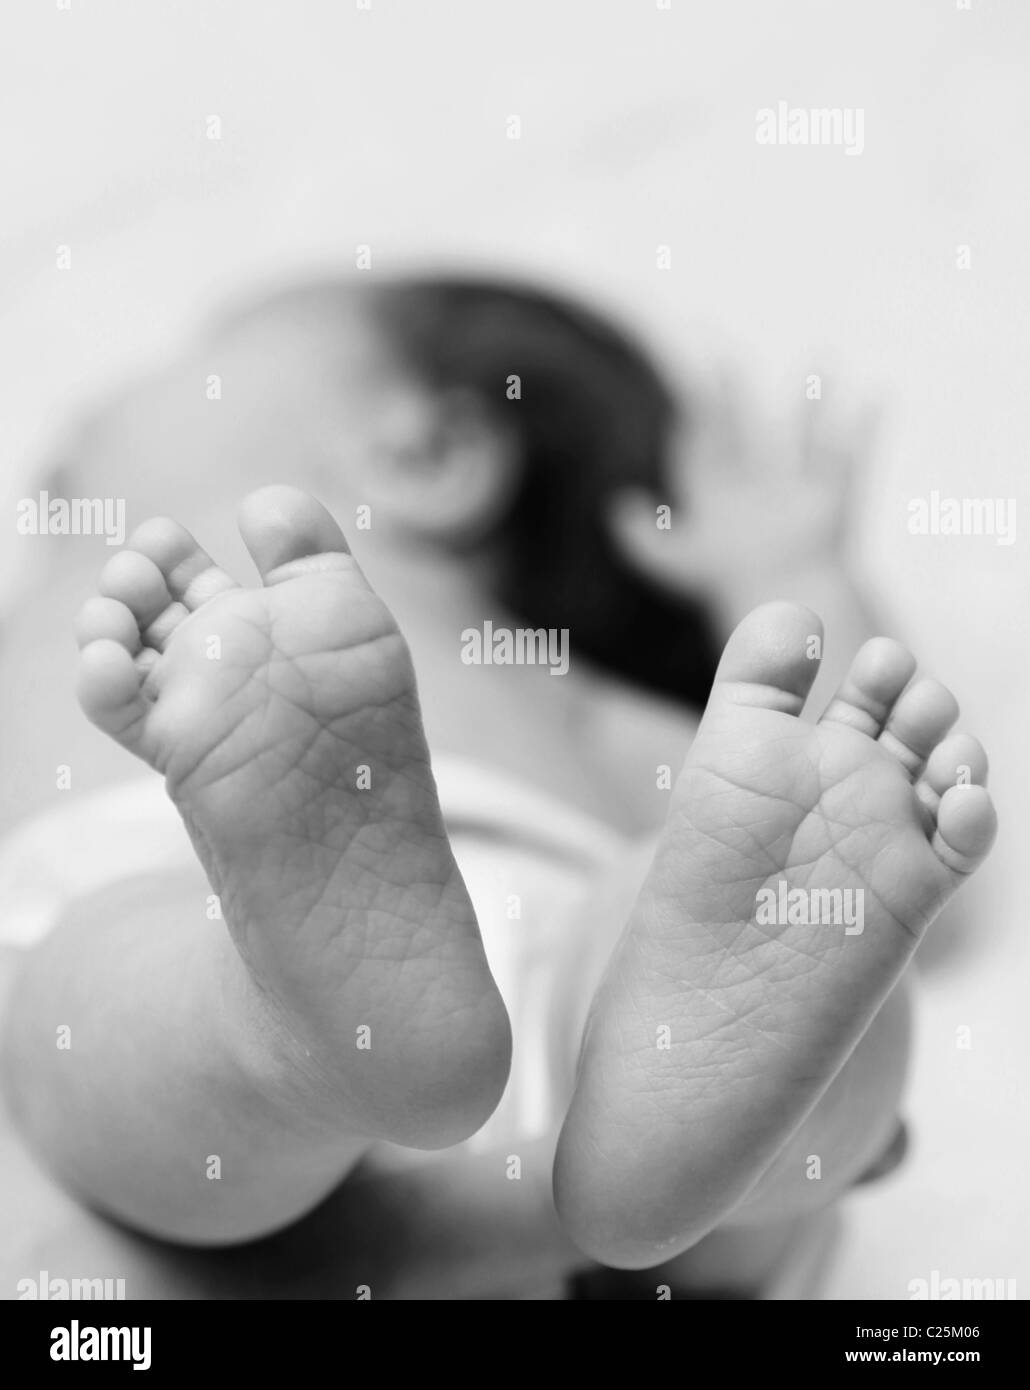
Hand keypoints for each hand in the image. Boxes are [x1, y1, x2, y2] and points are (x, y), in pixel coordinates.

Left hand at [608, 371, 878, 613]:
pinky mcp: (833, 498)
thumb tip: (614, 508)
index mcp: (720, 502)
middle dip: (730, 398)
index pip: (698, 455)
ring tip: (821, 359)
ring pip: (802, 439)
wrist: (787, 601)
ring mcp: (796, 494)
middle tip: (722, 356)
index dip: (688, 429)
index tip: (681, 400)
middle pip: (740, 436)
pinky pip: (851, 454)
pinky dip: (867, 427)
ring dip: (810, 404)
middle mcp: (756, 493)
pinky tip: (879, 397)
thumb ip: (645, 541)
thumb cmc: (730, 583)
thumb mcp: (679, 561)